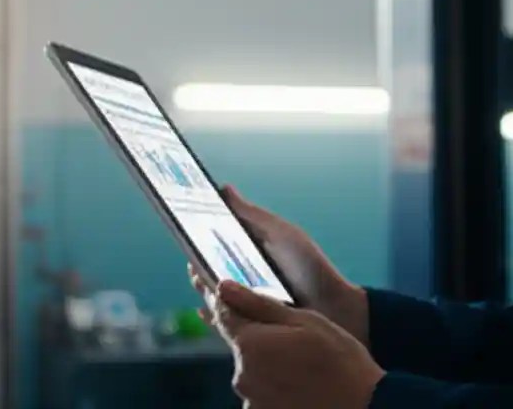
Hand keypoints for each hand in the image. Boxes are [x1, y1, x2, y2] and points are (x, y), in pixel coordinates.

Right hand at [189, 185, 369, 346]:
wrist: (332, 306)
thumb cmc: (307, 265)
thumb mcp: (280, 235)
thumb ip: (252, 215)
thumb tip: (223, 188)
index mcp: (245, 252)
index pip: (212, 242)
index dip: (195, 234)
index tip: (180, 221)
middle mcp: (240, 275)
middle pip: (207, 268)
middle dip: (196, 263)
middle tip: (192, 256)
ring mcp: (242, 300)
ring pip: (212, 293)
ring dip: (202, 287)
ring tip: (200, 278)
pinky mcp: (247, 324)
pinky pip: (223, 320)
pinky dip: (212, 315)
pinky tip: (205, 310)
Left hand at [214, 280, 384, 408]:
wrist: (360, 405)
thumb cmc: (337, 358)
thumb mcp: (305, 320)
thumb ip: (259, 304)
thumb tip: (223, 287)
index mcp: (250, 344)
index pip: (224, 316)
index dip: (225, 301)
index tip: (224, 290)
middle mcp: (241, 374)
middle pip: (242, 345)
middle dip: (260, 337)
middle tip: (294, 338)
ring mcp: (249, 400)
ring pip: (253, 369)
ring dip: (269, 362)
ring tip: (303, 365)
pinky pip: (261, 391)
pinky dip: (275, 385)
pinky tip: (300, 384)